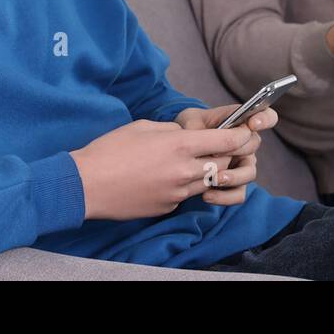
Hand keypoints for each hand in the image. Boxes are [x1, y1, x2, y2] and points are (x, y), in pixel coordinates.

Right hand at [69, 120, 253, 219]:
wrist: (88, 185)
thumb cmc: (111, 150)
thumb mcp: (144, 127)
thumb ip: (172, 131)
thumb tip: (187, 135)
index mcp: (180, 145)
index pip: (228, 142)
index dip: (242, 136)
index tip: (245, 132)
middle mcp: (185, 171)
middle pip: (223, 164)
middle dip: (227, 155)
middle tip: (219, 146)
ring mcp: (177, 193)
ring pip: (207, 182)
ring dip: (206, 171)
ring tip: (189, 161)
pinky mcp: (168, 207)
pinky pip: (187, 195)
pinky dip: (185, 185)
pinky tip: (165, 178)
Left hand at [173, 105, 276, 205]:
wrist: (181, 152)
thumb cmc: (190, 130)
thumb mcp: (189, 120)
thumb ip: (196, 124)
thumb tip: (198, 133)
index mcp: (240, 124)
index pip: (266, 117)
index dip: (265, 119)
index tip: (252, 124)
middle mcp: (246, 144)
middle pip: (254, 145)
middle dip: (237, 149)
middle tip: (216, 152)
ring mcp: (242, 165)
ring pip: (249, 173)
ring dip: (233, 177)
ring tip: (215, 178)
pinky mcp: (235, 185)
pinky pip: (238, 194)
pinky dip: (224, 197)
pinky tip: (206, 195)